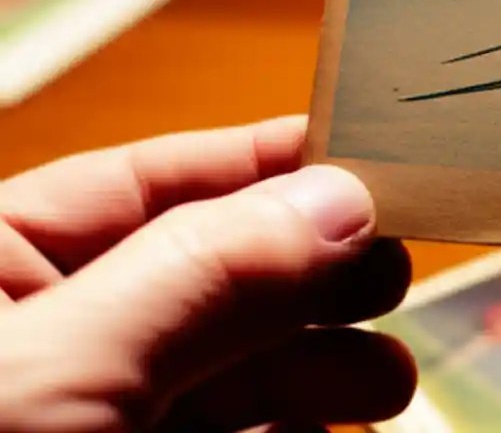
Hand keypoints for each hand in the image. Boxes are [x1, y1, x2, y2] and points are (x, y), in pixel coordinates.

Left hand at [0, 116, 415, 430]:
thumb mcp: (60, 367)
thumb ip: (198, 274)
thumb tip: (337, 200)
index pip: (143, 183)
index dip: (262, 161)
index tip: (366, 150)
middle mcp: (53, 336)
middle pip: (213, 277)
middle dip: (313, 273)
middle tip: (393, 270)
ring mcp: (97, 416)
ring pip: (236, 368)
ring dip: (325, 367)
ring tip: (388, 377)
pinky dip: (300, 430)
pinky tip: (339, 429)